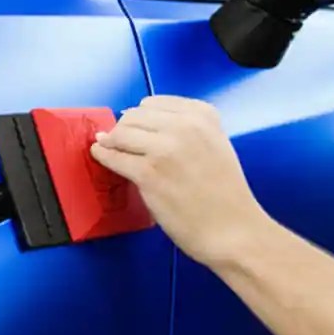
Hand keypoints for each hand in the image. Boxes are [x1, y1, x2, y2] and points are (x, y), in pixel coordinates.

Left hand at [90, 95, 275, 270]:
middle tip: (120, 142)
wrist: (233, 231)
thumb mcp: (216, 145)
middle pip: (135, 116)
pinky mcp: (148, 173)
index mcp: (203, 116)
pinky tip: (100, 155)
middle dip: (124, 128)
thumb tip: (141, 122)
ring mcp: (165, 148)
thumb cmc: (225, 195)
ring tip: (108, 148)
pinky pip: (114, 156)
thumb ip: (188, 130)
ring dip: (112, 141)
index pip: (155, 103)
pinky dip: (103, 155)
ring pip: (121, 133)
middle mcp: (185, 125)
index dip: (140, 117)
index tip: (134, 128)